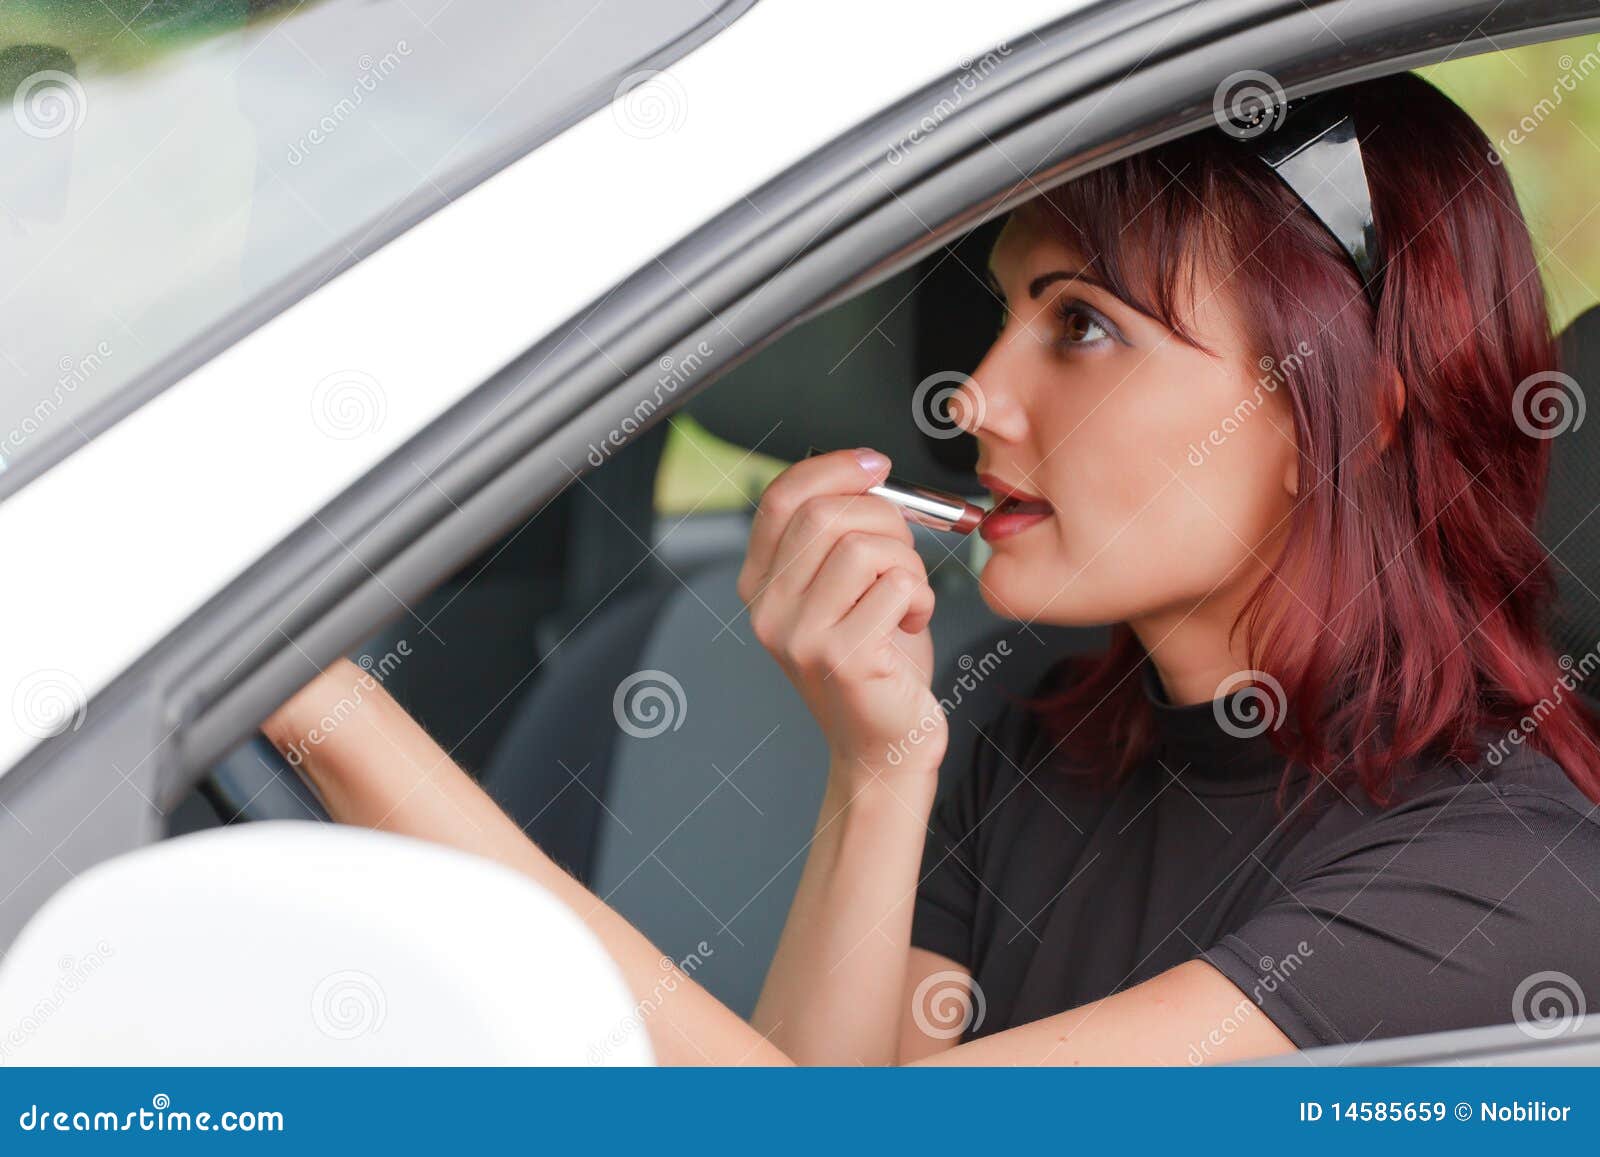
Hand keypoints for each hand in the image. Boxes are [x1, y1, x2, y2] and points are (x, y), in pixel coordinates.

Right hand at [738, 448, 944, 786]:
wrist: (885, 743)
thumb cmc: (877, 659)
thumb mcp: (843, 588)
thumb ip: (838, 533)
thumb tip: (868, 471)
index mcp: (761, 583)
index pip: (779, 497)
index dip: (832, 468)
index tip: (875, 464)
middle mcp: (769, 609)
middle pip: (825, 513)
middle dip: (886, 519)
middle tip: (903, 555)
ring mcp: (800, 636)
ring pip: (864, 547)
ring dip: (907, 563)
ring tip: (906, 596)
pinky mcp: (842, 658)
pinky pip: (896, 586)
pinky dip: (921, 596)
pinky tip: (910, 621)